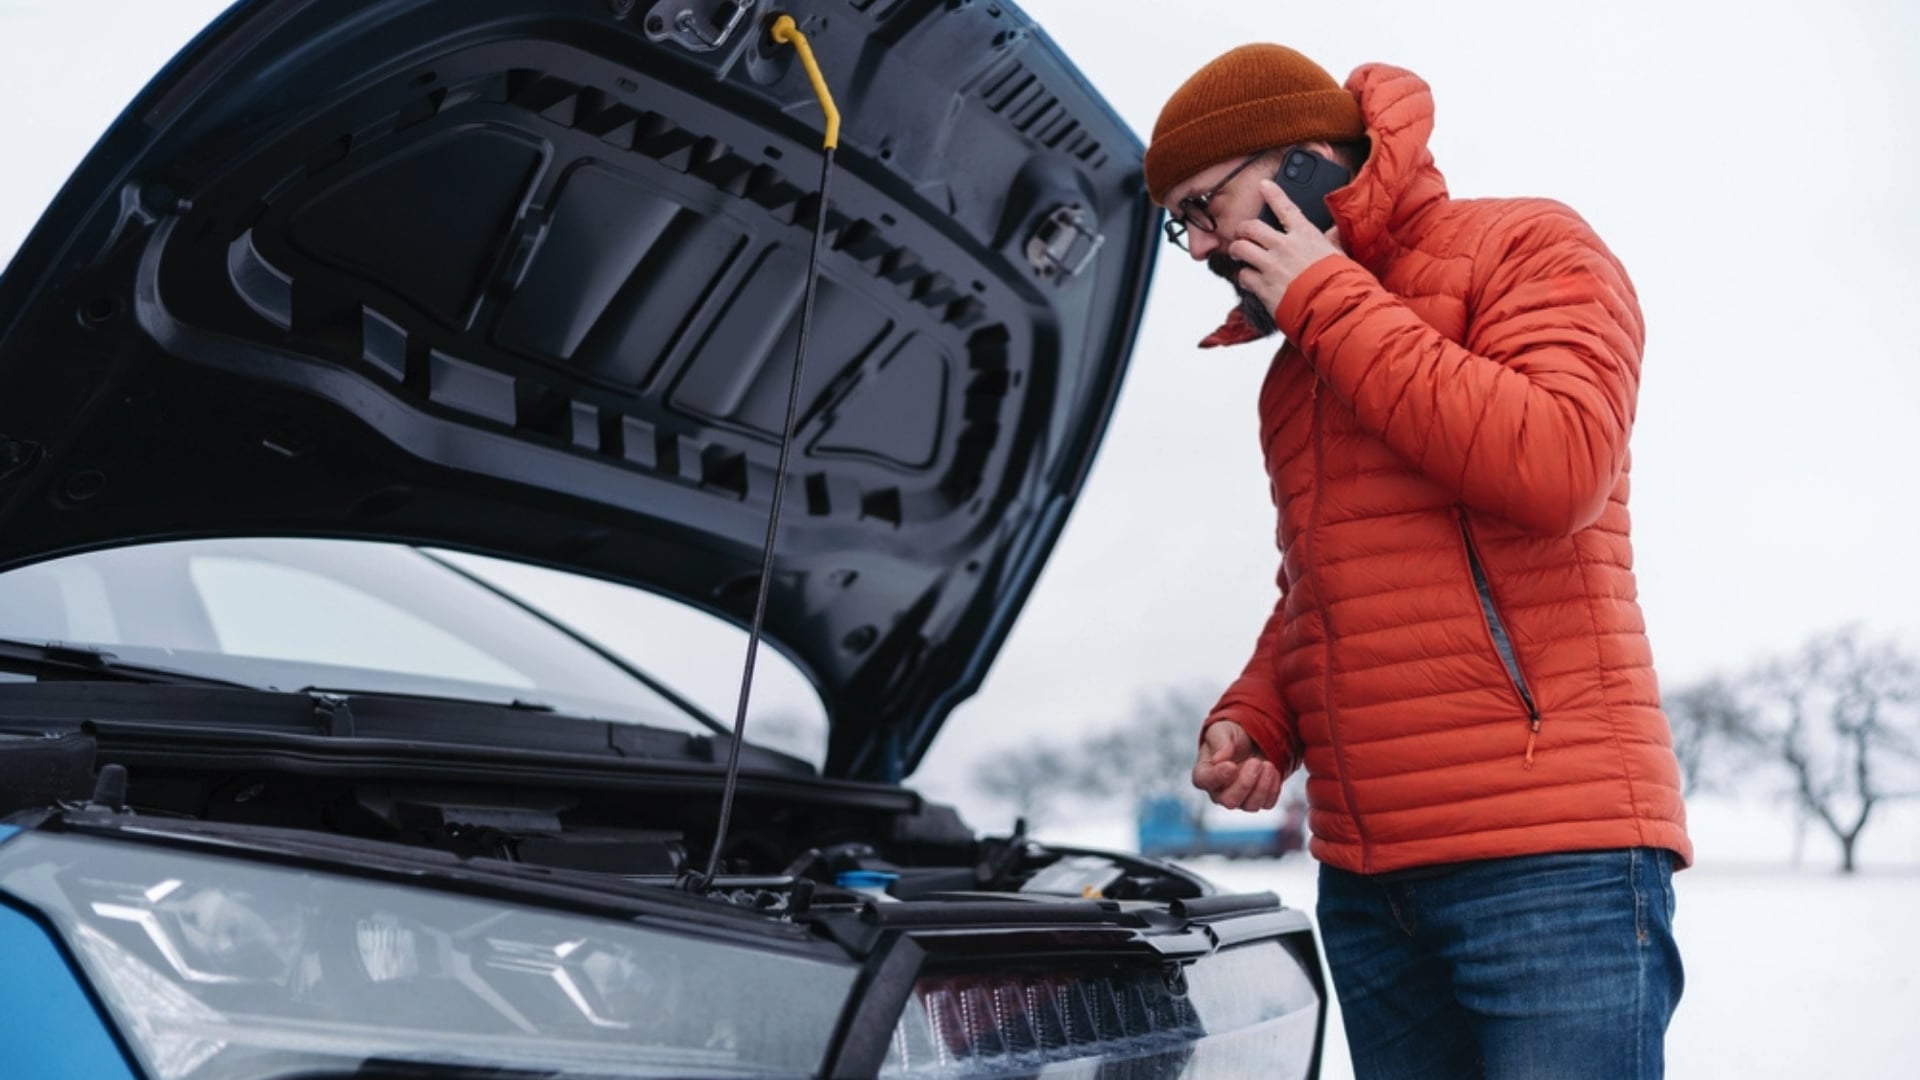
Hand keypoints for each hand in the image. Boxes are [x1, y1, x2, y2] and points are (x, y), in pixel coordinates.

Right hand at [1191, 719, 1282, 811]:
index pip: (1204, 781)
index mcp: (1205, 773)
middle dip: (1245, 783)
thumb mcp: (1222, 731)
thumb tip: (1218, 759)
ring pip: (1250, 806)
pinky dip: (1273, 788)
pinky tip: (1273, 771)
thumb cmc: (1231, 736)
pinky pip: (1267, 803)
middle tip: (1255, 762)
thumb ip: (1220, 743)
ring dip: (1262, 786)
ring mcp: (1240, 798)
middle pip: (1229, 801)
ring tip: (1267, 764)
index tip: (1231, 765)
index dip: (1217, 776)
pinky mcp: (1258, 800)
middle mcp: (1219, 791)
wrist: (1250, 740)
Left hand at [1225, 179, 1344, 325]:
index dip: (1272, 194)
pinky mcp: (1263, 286)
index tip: (1264, 185)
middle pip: (1251, 227)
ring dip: (1237, 250)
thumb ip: (1332, 240)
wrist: (1332, 305)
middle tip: (1242, 233)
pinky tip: (1248, 279)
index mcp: (1305, 234)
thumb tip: (1335, 231)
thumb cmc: (1340, 281)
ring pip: (1241, 248)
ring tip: (1239, 254)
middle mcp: (1284, 246)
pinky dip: (1244, 277)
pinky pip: (1243, 276)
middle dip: (1243, 229)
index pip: (1285, 207)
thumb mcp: (1340, 253)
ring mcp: (1271, 265)